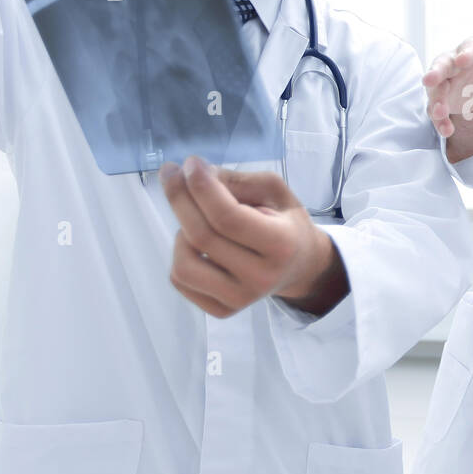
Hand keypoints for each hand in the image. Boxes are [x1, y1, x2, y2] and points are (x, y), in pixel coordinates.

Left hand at [159, 156, 345, 317]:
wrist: (300, 267)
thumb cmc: (286, 224)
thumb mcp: (275, 191)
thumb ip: (237, 180)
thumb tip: (195, 176)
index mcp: (281, 244)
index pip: (228, 216)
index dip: (202, 186)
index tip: (190, 163)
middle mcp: (260, 278)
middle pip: (201, 236)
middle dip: (180, 198)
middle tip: (172, 173)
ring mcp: (239, 299)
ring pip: (183, 264)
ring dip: (181, 232)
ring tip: (196, 219)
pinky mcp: (221, 311)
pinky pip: (180, 280)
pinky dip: (180, 254)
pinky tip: (197, 243)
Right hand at [422, 3, 472, 155]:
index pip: (470, 48)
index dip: (467, 53)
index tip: (464, 60)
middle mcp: (456, 62)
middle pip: (442, 65)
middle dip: (436, 72)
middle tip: (429, 80)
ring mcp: (448, 81)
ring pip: (436, 89)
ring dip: (436, 100)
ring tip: (440, 113)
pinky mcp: (446, 99)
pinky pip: (438, 110)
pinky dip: (440, 120)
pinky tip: (447, 131)